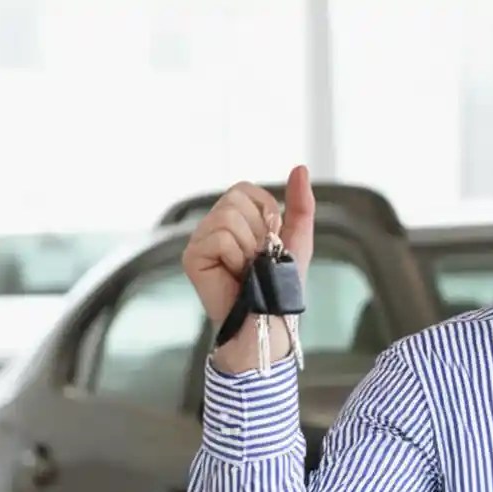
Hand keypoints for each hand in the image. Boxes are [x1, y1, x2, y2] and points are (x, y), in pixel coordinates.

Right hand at [182, 165, 315, 372]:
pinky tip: (235, 274)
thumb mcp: (298, 239)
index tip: (271, 241)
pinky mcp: (192, 257)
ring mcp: (199, 240)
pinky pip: (219, 237)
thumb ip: (301, 204)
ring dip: (250, 247)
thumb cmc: (281, 285)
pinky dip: (236, 257)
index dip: (267, 213)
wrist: (270, 321)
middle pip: (236, 199)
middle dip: (259, 231)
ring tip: (248, 269)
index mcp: (234, 218)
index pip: (246, 190)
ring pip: (228, 217)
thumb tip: (300, 168)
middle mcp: (212, 225)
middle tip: (258, 259)